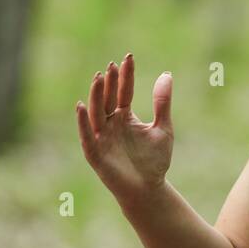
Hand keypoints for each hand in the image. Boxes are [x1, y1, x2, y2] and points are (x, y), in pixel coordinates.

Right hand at [75, 53, 173, 204]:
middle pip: (107, 99)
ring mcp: (101, 138)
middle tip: (112, 66)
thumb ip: (162, 103)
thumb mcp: (163, 128)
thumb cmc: (155, 161)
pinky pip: (87, 135)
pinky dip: (83, 122)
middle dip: (109, 83)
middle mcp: (110, 124)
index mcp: (124, 117)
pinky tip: (82, 106)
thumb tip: (167, 74)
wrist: (149, 189)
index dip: (126, 76)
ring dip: (96, 96)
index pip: (123, 92)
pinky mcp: (95, 153)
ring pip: (96, 113)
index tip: (128, 58)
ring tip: (99, 78)